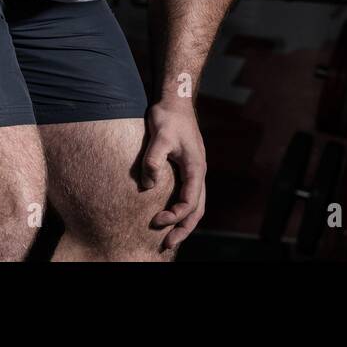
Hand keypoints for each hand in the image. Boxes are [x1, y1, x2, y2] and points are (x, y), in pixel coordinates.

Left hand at [140, 100, 206, 248]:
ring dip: (184, 222)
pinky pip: (189, 195)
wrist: (175, 101)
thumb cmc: (168, 117)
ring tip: (170, 237)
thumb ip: (154, 161)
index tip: (156, 221)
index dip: (175, 216)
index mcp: (196, 168)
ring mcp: (194, 171)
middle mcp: (198, 173)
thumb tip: (148, 186)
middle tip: (167, 245)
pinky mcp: (187, 168)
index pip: (190, 202)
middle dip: (184, 229)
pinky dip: (182, 209)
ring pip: (196, 204)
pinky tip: (169, 214)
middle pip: (197, 210)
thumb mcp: (160, 136)